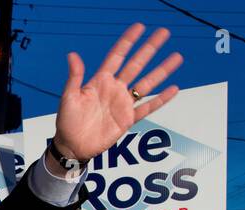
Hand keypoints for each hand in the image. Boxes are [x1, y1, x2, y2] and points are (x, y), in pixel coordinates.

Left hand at [52, 24, 181, 162]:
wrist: (73, 146)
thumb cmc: (67, 122)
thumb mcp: (69, 97)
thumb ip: (75, 77)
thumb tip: (72, 55)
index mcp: (100, 81)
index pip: (117, 56)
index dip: (128, 42)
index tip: (140, 27)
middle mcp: (115, 89)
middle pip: (136, 64)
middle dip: (150, 49)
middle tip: (164, 33)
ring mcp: (123, 103)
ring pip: (146, 83)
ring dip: (161, 70)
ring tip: (176, 57)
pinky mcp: (127, 119)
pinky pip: (147, 107)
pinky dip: (160, 99)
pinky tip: (173, 89)